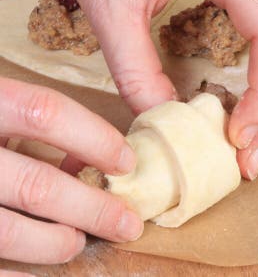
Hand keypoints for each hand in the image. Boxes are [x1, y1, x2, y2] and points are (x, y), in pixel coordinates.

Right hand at [0, 77, 141, 263]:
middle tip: (128, 223)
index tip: (127, 161)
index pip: (44, 113)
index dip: (93, 137)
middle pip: (35, 183)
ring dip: (53, 243)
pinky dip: (12, 275)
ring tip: (79, 243)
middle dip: (91, 208)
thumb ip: (28, 122)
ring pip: (4, 229)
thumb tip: (96, 156)